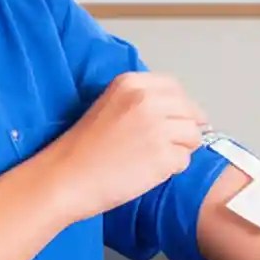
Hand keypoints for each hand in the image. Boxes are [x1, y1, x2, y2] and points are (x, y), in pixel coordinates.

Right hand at [39, 72, 208, 221]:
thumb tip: (178, 110)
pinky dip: (173, 169)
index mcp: (131, 83)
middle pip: (190, 111)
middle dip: (184, 128)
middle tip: (167, 145)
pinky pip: (185, 160)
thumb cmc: (83, 147)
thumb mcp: (110, 104)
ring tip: (156, 158)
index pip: (175, 87)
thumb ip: (140, 100)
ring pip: (194, 135)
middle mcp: (147, 99)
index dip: (179, 106)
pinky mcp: (163, 156)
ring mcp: (157, 127)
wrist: (65, 177)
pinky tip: (151, 171)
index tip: (173, 121)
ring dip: (181, 149)